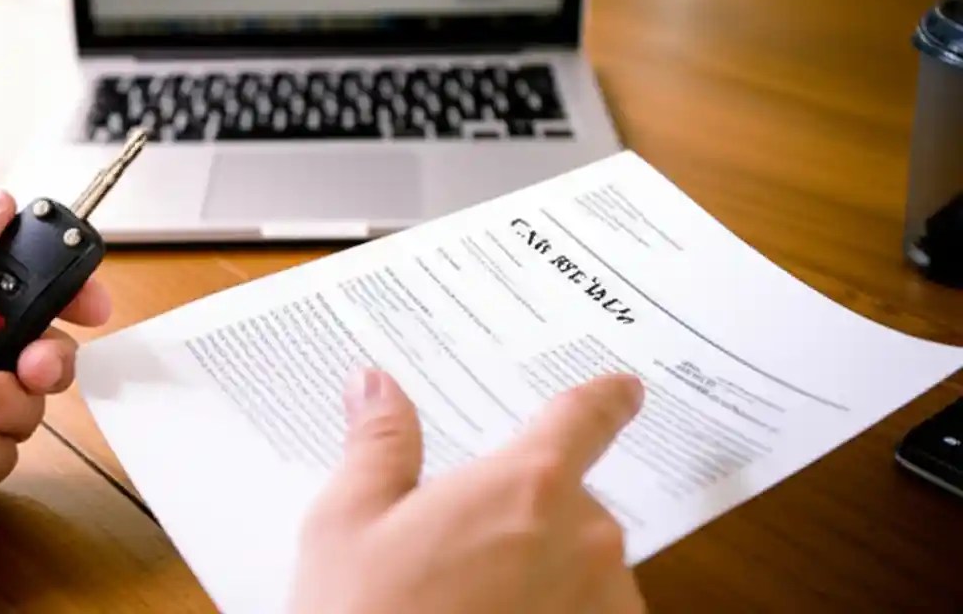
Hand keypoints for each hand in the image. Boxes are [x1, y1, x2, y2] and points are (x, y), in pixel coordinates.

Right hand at [290, 369, 645, 613]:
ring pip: (583, 566)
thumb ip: (379, 444)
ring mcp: (606, 603)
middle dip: (525, 515)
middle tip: (459, 548)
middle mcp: (585, 538)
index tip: (625, 390)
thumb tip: (376, 384)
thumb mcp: (350, 524)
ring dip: (544, 573)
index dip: (605, 399)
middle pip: (570, 502)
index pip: (583, 418)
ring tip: (471, 602)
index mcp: (525, 485)